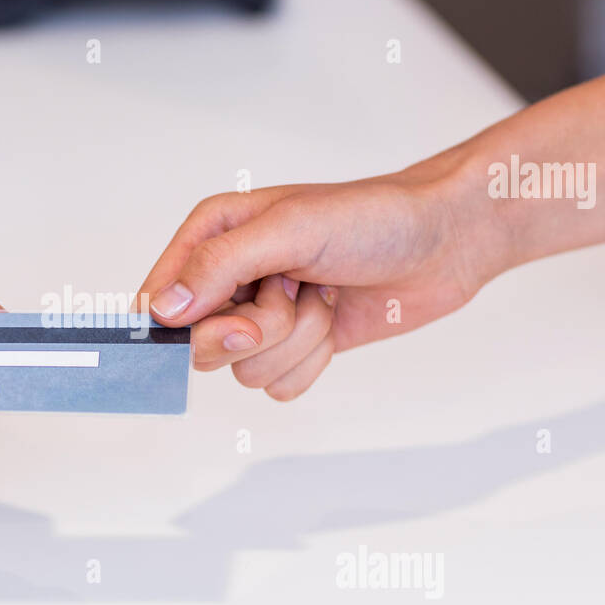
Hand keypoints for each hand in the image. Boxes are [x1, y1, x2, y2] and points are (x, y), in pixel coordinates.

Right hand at [137, 163, 506, 399]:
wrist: (444, 242)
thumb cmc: (371, 218)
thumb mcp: (289, 228)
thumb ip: (219, 265)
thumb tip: (162, 310)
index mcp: (212, 236)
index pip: (160, 301)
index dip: (190, 323)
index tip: (237, 315)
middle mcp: (229, 279)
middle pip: (200, 346)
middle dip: (257, 329)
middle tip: (291, 293)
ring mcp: (262, 316)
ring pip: (244, 371)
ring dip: (296, 340)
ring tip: (324, 294)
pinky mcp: (295, 347)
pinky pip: (279, 386)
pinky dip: (314, 361)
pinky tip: (335, 319)